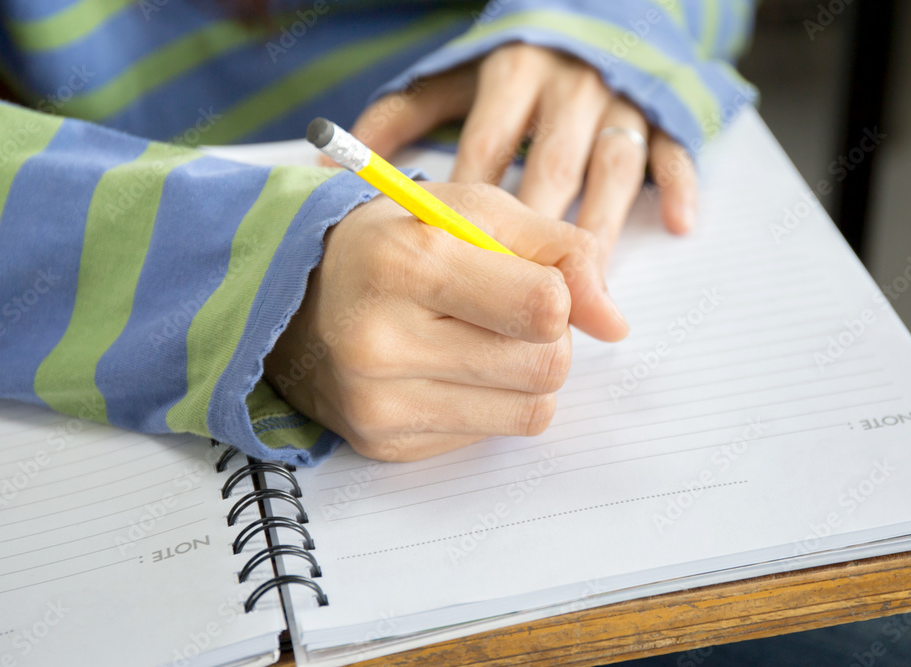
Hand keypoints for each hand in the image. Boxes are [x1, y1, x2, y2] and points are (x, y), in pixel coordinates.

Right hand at [264, 182, 627, 461]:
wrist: (296, 298)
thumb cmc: (394, 244)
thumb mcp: (473, 212)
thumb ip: (560, 251)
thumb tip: (614, 324)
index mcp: (404, 264)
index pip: (544, 307)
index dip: (556, 293)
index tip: (527, 281)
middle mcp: (381, 343)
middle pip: (545, 367)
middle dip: (547, 339)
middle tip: (505, 315)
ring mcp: (378, 404)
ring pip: (530, 412)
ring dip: (525, 376)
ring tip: (481, 342)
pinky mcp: (384, 444)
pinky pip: (489, 436)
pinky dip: (487, 403)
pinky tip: (446, 371)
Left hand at [338, 44, 696, 269]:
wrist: (597, 23)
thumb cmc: (516, 70)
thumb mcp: (455, 79)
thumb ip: (401, 114)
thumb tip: (329, 158)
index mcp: (511, 74)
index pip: (489, 145)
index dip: (476, 207)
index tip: (459, 267)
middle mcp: (566, 85)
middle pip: (550, 163)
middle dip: (536, 233)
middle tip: (523, 302)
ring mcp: (618, 99)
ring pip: (609, 166)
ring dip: (600, 226)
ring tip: (588, 291)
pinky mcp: (662, 113)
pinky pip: (673, 150)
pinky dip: (678, 185)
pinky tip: (677, 225)